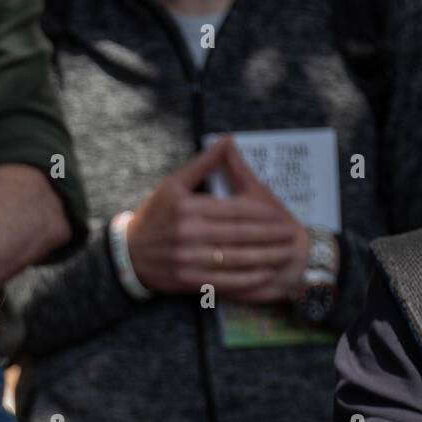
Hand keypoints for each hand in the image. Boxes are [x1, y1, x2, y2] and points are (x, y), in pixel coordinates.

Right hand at [125, 137, 305, 296]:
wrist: (129, 254)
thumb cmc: (154, 215)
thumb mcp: (173, 184)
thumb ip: (203, 164)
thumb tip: (227, 141)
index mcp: (186, 207)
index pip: (233, 211)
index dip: (261, 216)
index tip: (282, 218)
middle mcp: (187, 234)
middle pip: (238, 235)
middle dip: (268, 237)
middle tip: (292, 236)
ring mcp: (188, 259)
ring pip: (234, 259)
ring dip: (264, 258)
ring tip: (284, 254)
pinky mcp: (188, 280)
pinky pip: (224, 280)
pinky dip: (246, 278)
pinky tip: (264, 274)